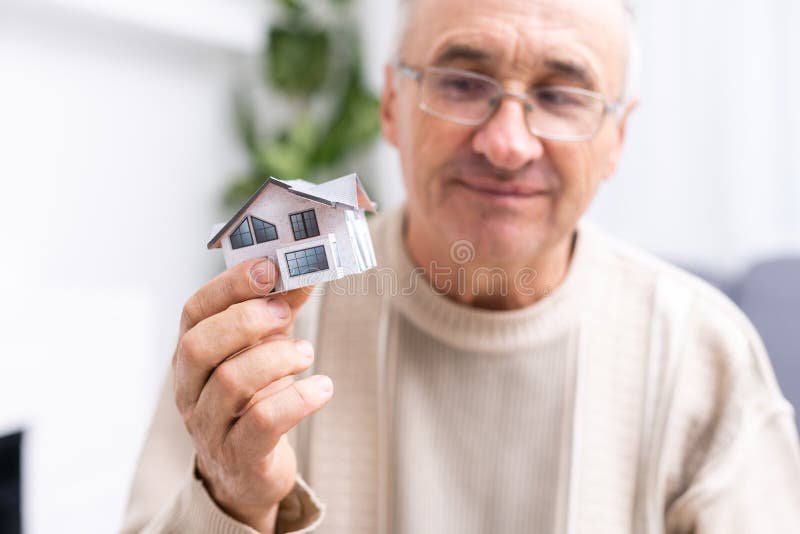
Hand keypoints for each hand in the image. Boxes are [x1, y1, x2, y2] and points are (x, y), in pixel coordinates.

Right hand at [172, 258, 332, 532]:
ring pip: (232, 382)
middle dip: (246, 321)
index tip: (268, 268)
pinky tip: (323, 388)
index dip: (229, 285)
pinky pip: (263, 423)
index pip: (194, 311)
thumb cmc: (253, 398)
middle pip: (199, 346)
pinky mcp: (240, 456)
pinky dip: (299, 398)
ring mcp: (209, 426)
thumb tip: (305, 269)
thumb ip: (278, 310)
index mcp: (191, 354)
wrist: (247, 472)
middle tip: (285, 313)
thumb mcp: (262, 349)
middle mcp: (190, 389)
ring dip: (278, 359)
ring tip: (306, 353)